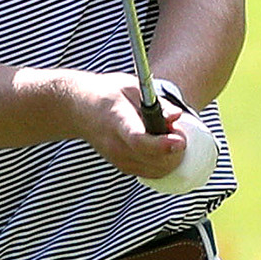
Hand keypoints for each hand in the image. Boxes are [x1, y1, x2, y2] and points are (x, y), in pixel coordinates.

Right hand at [57, 70, 188, 180]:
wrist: (80, 108)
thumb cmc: (109, 94)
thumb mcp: (131, 87)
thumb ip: (156, 102)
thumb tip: (177, 115)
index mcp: (117, 120)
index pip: (138, 140)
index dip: (162, 144)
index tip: (180, 140)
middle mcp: (116, 145)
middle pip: (154, 159)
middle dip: (176, 149)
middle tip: (178, 130)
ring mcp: (118, 159)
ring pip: (158, 170)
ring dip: (172, 157)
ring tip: (168, 136)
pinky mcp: (123, 167)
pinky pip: (153, 173)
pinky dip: (164, 163)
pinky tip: (162, 146)